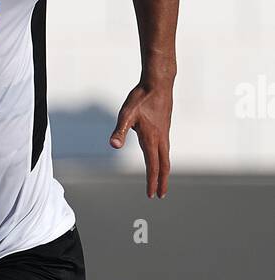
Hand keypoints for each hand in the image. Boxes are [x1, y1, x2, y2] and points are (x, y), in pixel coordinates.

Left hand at [109, 82, 172, 197]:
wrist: (158, 83)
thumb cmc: (140, 98)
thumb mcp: (126, 114)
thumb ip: (119, 131)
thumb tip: (113, 146)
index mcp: (151, 139)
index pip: (152, 166)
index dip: (152, 181)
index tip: (151, 195)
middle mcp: (161, 139)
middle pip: (163, 165)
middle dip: (162, 182)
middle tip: (160, 196)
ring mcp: (164, 133)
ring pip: (166, 157)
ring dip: (164, 172)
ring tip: (162, 181)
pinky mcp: (165, 128)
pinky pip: (166, 149)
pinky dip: (164, 160)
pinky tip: (160, 160)